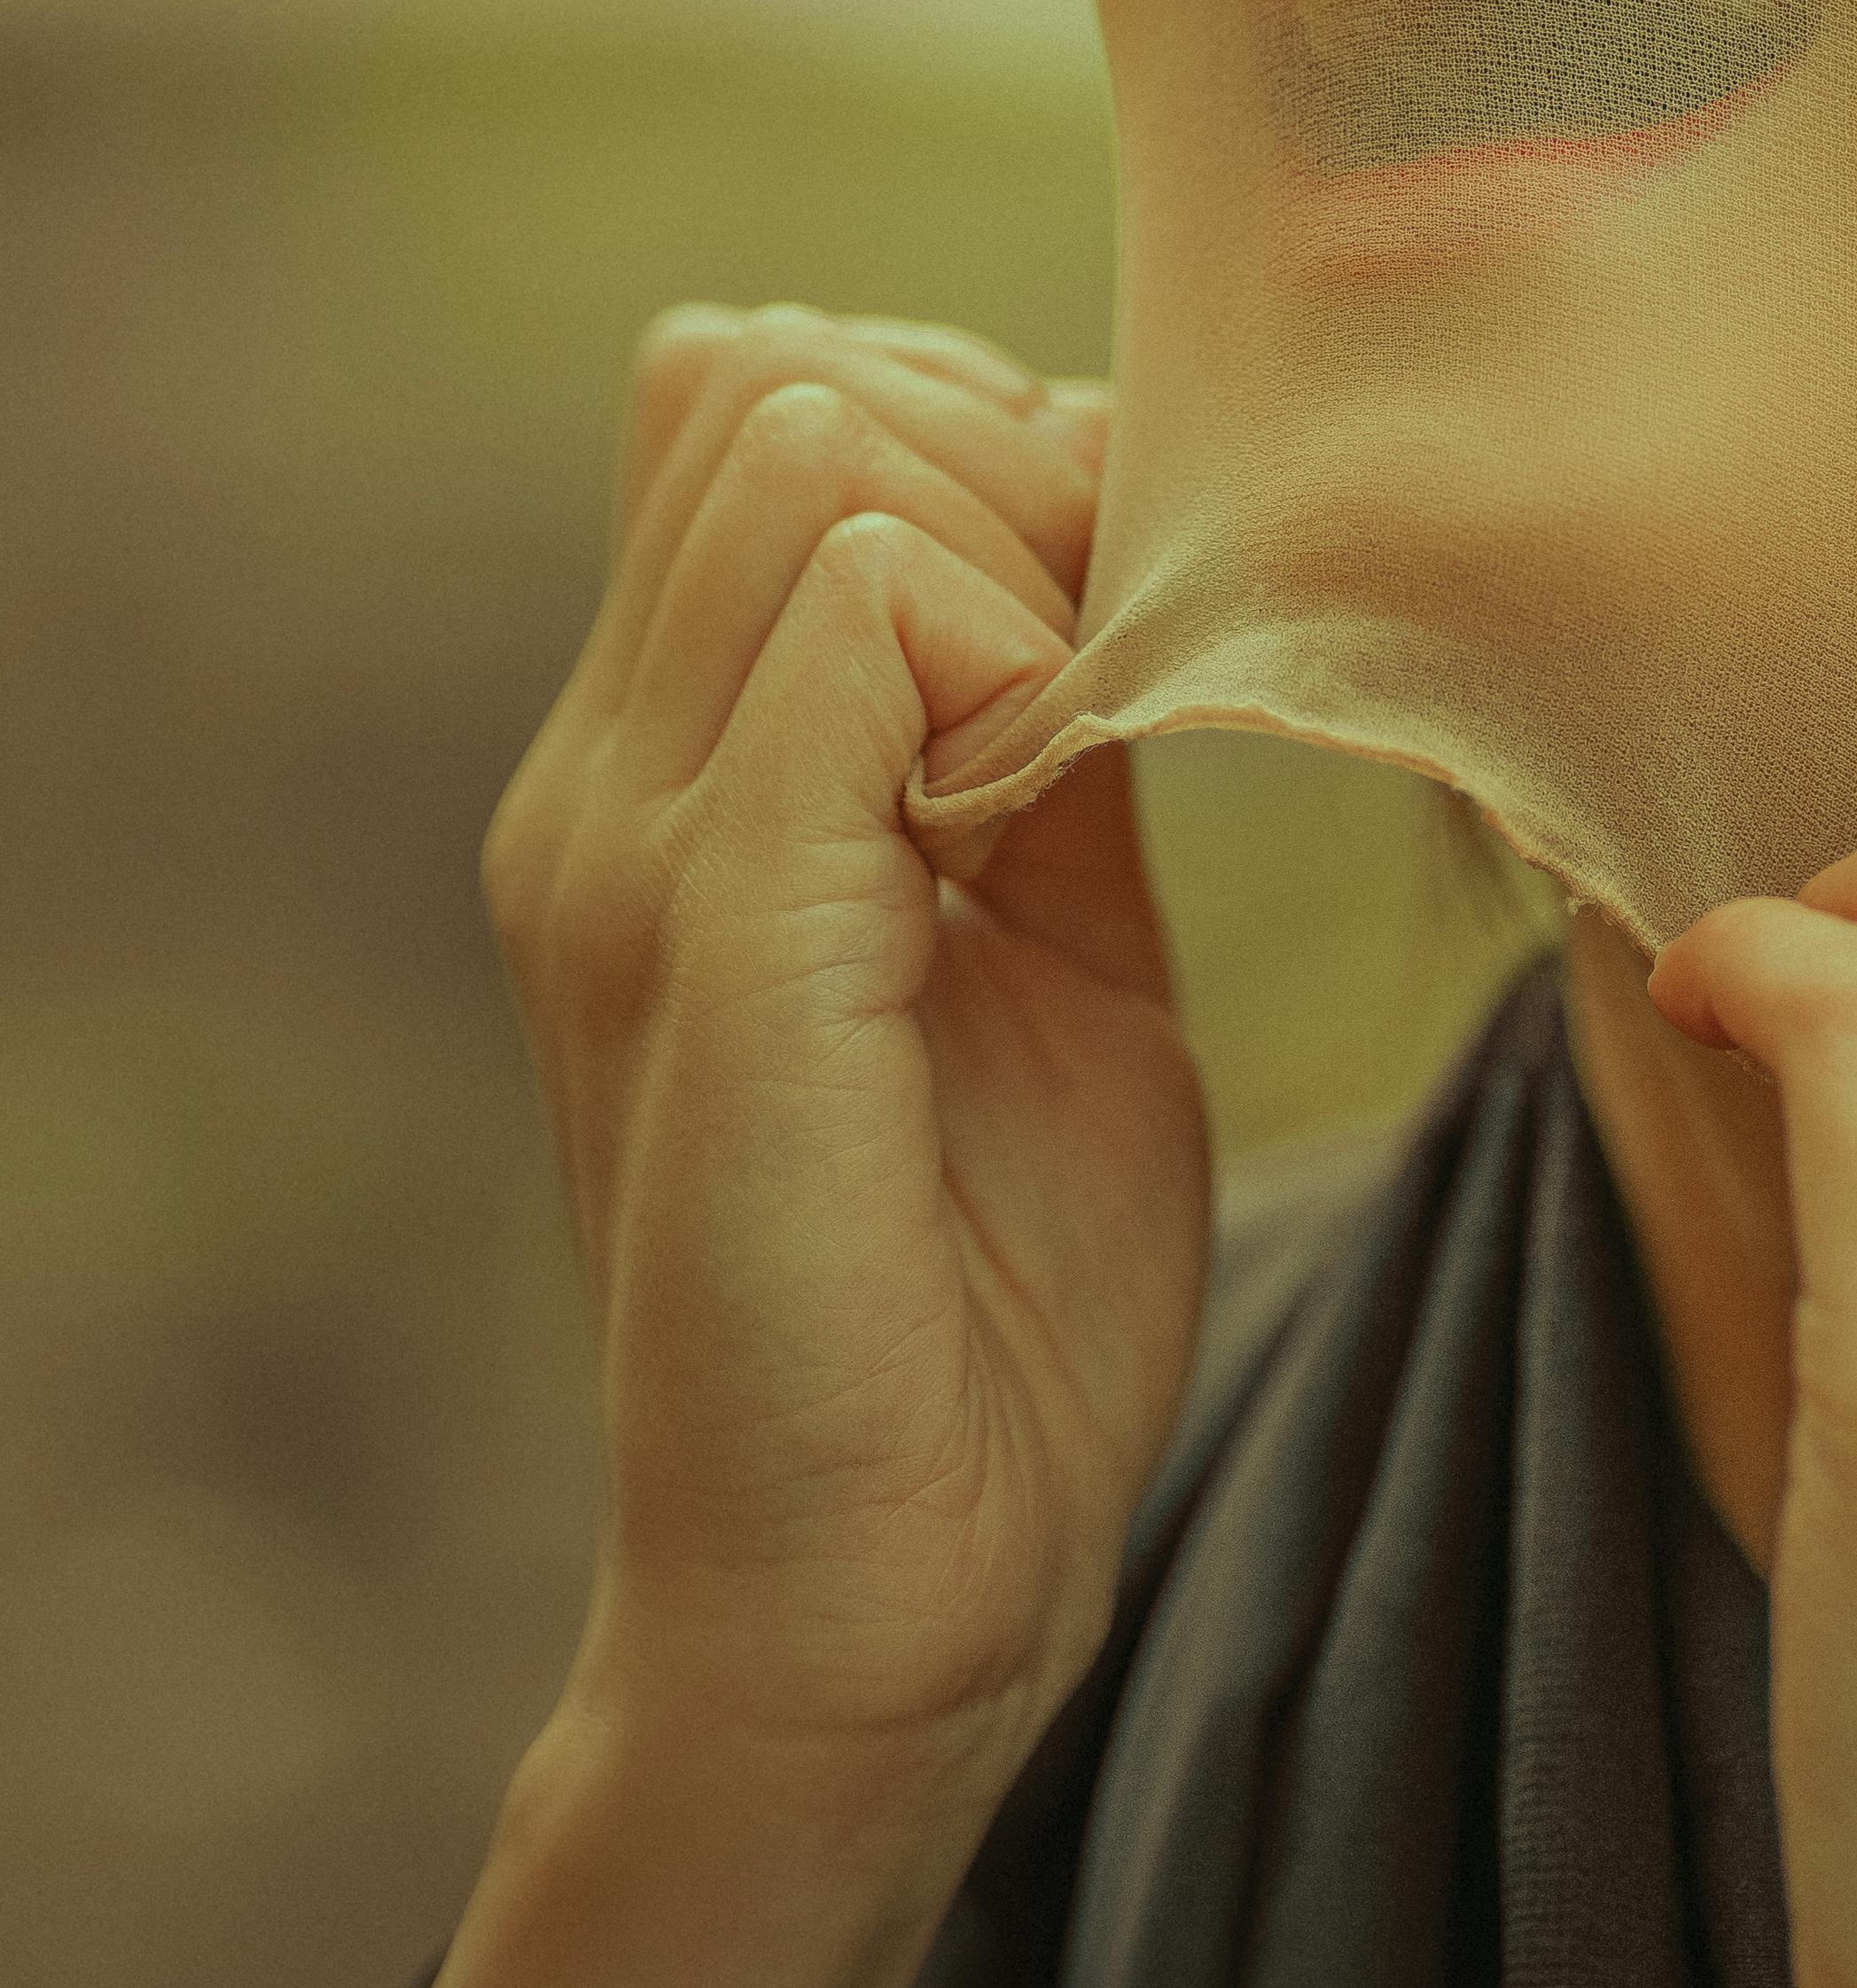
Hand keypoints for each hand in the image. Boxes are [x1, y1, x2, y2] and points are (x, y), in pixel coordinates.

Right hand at [482, 303, 1209, 1810]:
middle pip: (776, 391)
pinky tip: (1061, 788)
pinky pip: (843, 630)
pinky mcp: (715, 942)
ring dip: (1013, 544)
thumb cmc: (989, 1287)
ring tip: (1084, 730)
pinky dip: (1007, 648)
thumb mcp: (1046, 937)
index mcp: (658, 777)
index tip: (1110, 596)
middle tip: (1120, 643)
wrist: (897, 1596)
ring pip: (813, 462)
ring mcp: (632, 859)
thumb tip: (1113, 536)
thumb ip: (1039, 741)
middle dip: (1001, 460)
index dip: (970, 440)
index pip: (754, 398)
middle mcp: (604, 789)